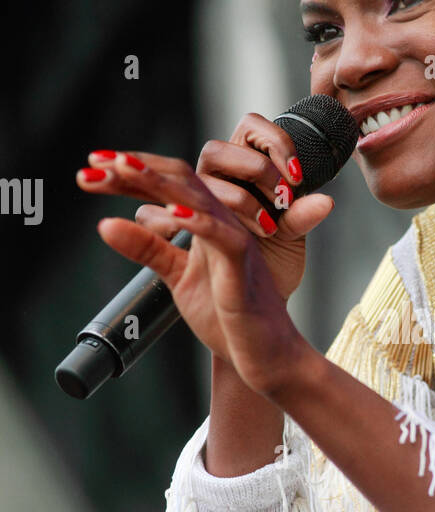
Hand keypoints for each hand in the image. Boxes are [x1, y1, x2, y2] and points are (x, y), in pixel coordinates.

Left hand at [75, 150, 310, 398]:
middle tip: (95, 160)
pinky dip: (196, 220)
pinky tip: (170, 213)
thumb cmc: (230, 314)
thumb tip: (105, 224)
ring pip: (197, 197)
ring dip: (158, 181)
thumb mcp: (176, 276)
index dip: (128, 172)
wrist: (266, 351)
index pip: (165, 185)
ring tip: (124, 168)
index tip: (91, 166)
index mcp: (205, 222)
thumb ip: (147, 248)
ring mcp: (234, 239)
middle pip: (178, 178)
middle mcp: (221, 221)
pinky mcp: (243, 262)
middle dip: (135, 166)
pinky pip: (220, 234)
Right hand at [134, 113, 332, 300]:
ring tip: (263, 225)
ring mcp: (192, 202)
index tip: (296, 176)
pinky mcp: (173, 230)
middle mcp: (215, 178)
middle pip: (217, 149)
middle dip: (255, 170)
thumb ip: (301, 216)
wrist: (253, 304)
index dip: (274, 143)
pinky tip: (187, 225)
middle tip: (281, 200)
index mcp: (244, 167)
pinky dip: (164, 220)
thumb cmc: (271, 265)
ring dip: (231, 198)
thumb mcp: (290, 239)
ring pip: (190, 176)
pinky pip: (151, 216)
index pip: (253, 128)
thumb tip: (325, 202)